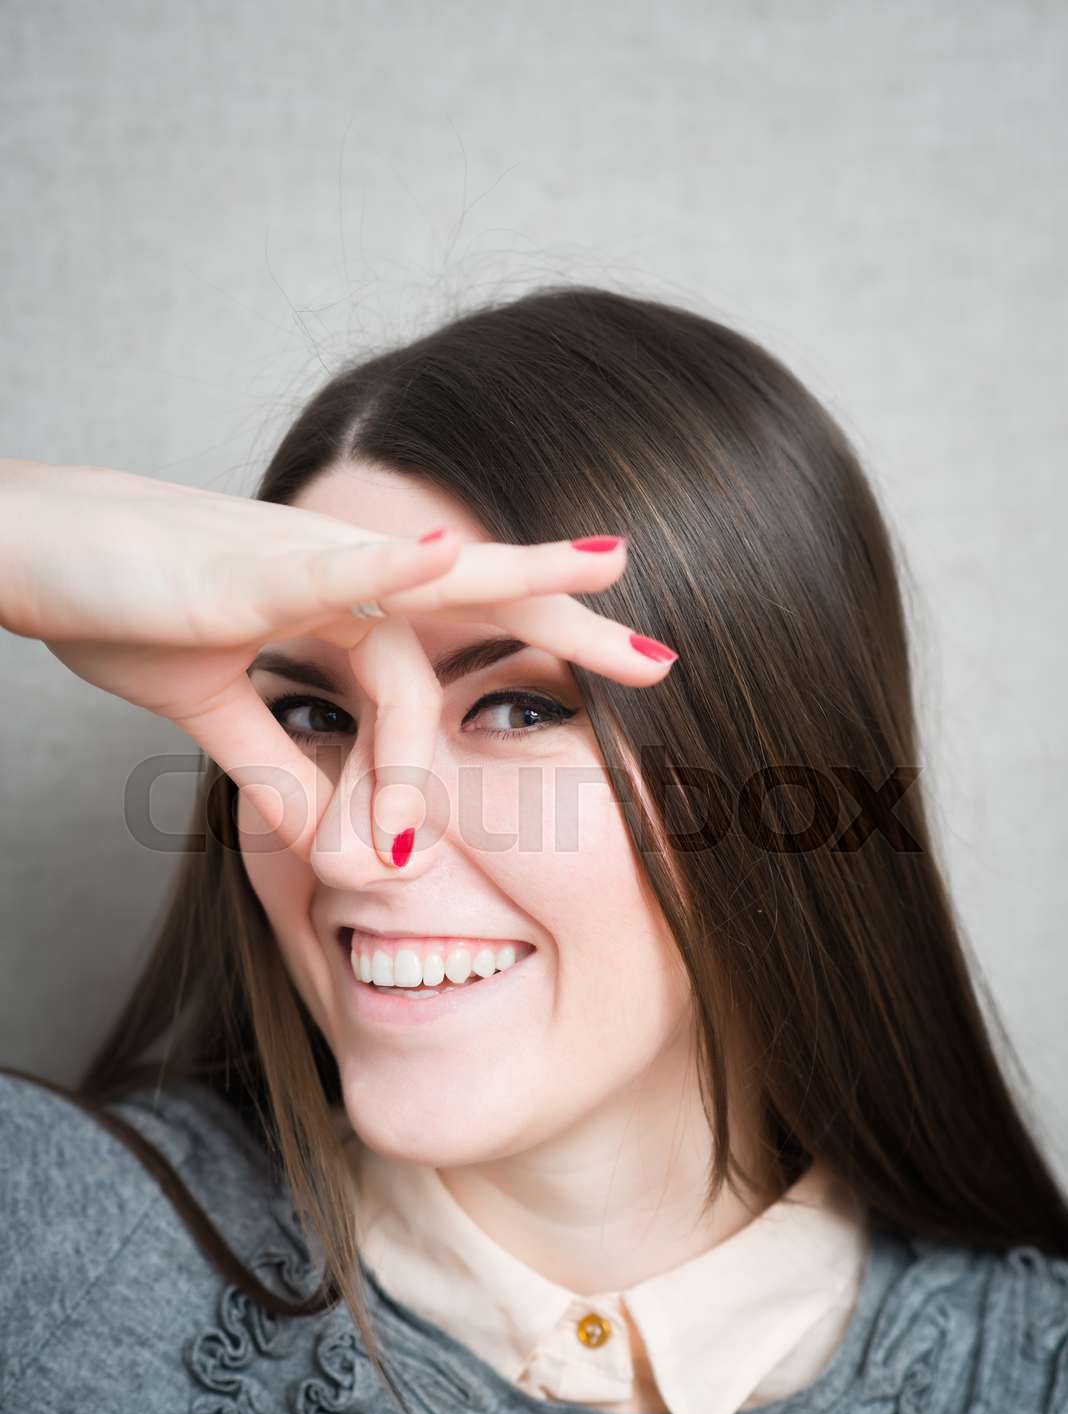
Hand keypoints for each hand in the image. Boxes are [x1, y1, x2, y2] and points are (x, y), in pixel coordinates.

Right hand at [0, 459, 677, 861]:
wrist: (30, 549)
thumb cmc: (117, 603)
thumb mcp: (210, 706)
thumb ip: (272, 765)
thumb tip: (324, 835)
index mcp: (340, 606)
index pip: (455, 642)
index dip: (526, 665)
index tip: (601, 709)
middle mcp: (341, 573)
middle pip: (482, 596)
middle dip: (575, 626)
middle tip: (667, 658)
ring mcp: (298, 561)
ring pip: (429, 583)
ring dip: (519, 587)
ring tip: (614, 583)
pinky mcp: (240, 569)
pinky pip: (327, 572)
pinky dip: (387, 570)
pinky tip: (454, 555)